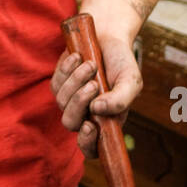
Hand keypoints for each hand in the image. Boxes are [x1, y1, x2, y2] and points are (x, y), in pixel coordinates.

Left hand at [51, 36, 142, 159]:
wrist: (108, 38)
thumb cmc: (121, 63)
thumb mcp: (131, 80)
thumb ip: (121, 99)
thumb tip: (97, 110)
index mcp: (106, 122)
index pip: (91, 148)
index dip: (87, 143)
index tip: (90, 126)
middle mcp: (86, 115)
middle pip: (71, 123)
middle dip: (79, 103)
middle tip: (94, 84)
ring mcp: (70, 100)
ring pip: (62, 102)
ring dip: (76, 81)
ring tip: (91, 64)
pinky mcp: (59, 84)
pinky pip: (56, 83)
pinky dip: (67, 69)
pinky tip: (78, 57)